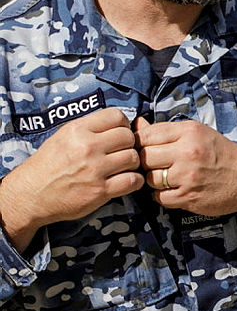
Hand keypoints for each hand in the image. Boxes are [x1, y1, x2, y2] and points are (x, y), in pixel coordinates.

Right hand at [0, 107, 142, 251]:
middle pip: (129, 137)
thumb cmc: (47, 165)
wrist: (29, 195)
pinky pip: (133, 180)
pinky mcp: (100, 191)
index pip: (116, 116)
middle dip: (129, 144)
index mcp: (77, 130)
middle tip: (121, 152)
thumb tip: (119, 123)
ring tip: (121, 167)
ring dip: (132, 163)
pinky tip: (125, 181)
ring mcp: (94, 169)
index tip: (119, 133)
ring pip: (134, 158)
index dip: (123, 124)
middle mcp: (87, 147)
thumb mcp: (62, 137)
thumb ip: (89, 129)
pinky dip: (134, 181)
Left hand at [133, 116, 236, 215]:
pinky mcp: (188, 196)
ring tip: (169, 178)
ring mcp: (188, 176)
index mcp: (189, 131)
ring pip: (150, 179)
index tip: (147, 149)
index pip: (147, 135)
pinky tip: (176, 190)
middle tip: (157, 165)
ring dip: (155, 181)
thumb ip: (167, 131)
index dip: (141, 143)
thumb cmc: (222, 153)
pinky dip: (164, 196)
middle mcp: (188, 152)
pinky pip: (160, 197)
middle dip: (147, 163)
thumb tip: (136, 126)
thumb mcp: (198, 133)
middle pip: (145, 158)